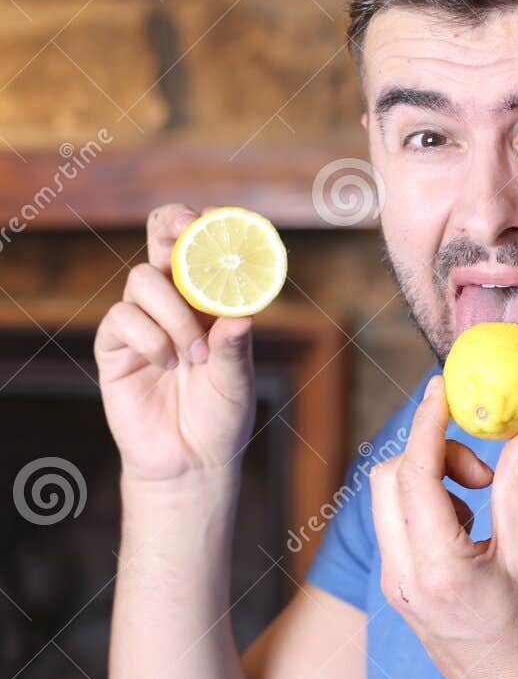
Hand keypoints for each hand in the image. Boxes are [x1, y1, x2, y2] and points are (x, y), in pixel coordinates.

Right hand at [94, 205, 254, 486]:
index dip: (209, 227)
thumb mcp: (238, 382)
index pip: (205, 250)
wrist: (190, 460)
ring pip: (144, 280)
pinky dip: (149, 338)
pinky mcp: (115, 344)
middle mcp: (177, 303)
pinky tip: (166, 365)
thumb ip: (235, 350)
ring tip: (193, 357)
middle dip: (172, 229)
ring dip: (173, 314)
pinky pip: (122, 318)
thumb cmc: (221, 417)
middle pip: (162, 242)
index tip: (220, 218)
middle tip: (184, 235)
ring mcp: (143, 320)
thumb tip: (241, 318)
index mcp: (213, 303)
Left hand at [370, 376, 517, 678]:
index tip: (443, 388)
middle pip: (389, 476)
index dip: (427, 422)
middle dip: (432, 453)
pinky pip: (396, 521)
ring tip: (481, 504)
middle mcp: (402, 575)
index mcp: (438, 567)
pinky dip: (428, 503)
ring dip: (430, 479)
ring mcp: (393, 582)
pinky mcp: (396, 585)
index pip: (415, 473)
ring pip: (387, 496)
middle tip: (482, 471)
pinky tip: (469, 528)